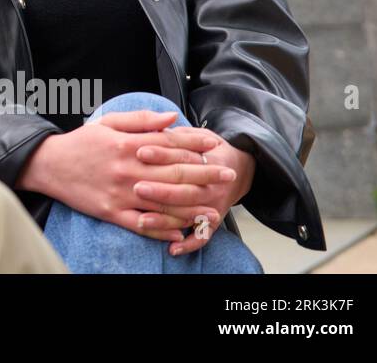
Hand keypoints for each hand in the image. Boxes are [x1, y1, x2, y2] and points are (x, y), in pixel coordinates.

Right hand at [17, 110, 230, 243]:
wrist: (47, 165)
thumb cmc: (80, 142)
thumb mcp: (108, 123)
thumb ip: (141, 120)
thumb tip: (171, 118)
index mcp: (128, 145)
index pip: (170, 145)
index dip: (195, 145)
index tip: (215, 146)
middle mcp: (128, 170)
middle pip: (174, 174)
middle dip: (205, 174)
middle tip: (227, 175)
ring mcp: (120, 193)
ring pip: (163, 203)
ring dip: (192, 208)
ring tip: (214, 211)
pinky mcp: (111, 212)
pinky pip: (141, 224)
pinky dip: (162, 228)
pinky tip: (180, 231)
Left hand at [133, 129, 254, 255]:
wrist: (240, 168)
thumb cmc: (209, 149)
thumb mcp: (197, 134)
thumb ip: (176, 133)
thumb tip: (156, 127)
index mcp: (207, 159)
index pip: (181, 156)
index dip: (161, 153)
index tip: (140, 151)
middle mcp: (212, 185)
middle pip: (184, 189)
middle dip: (160, 190)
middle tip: (136, 187)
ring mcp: (213, 205)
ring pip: (189, 215)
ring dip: (166, 220)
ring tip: (142, 220)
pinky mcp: (213, 221)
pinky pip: (202, 236)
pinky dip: (189, 244)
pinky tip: (172, 248)